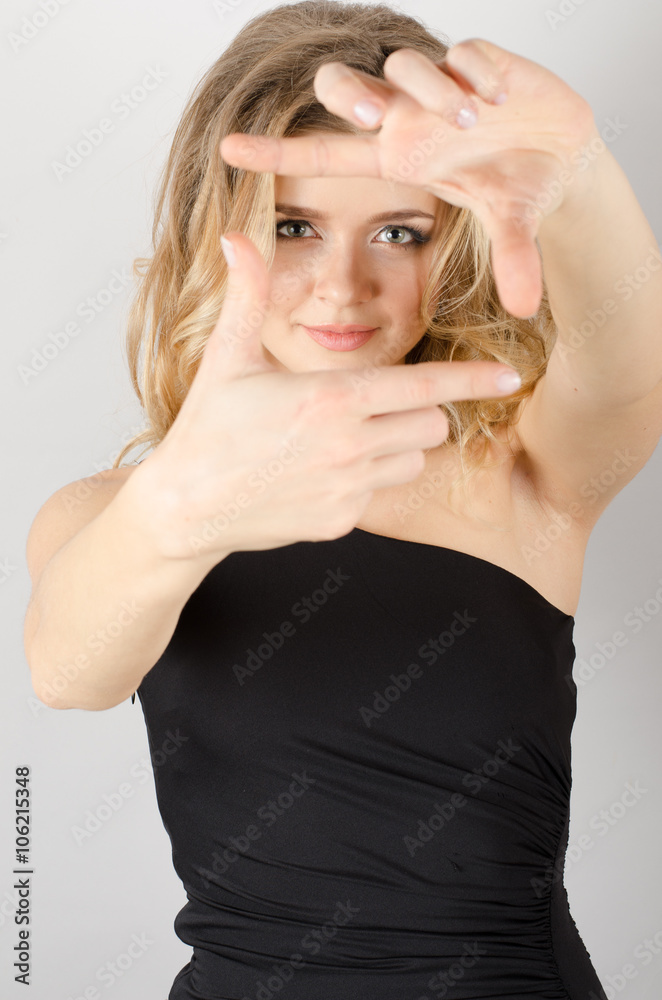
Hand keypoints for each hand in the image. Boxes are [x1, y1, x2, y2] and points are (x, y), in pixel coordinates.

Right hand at [138, 233, 522, 562]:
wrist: (186, 507)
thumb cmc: (207, 428)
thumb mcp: (228, 357)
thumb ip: (248, 296)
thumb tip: (237, 237)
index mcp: (329, 399)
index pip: (423, 387)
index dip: (472, 379)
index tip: (510, 375)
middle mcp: (348, 447)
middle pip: (432, 425)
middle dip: (422, 410)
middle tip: (381, 403)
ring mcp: (348, 488)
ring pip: (413, 460)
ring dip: (397, 444)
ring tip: (347, 436)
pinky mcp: (342, 521)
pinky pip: (381, 492)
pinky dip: (366, 478)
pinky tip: (322, 470)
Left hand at [219, 39, 598, 319]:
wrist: (564, 156)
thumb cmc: (517, 189)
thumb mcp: (509, 225)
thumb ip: (512, 258)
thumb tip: (525, 309)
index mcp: (399, 158)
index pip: (324, 154)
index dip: (277, 153)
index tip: (226, 150)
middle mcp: (410, 119)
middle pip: (346, 87)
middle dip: (351, 95)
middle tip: (376, 116)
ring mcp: (441, 88)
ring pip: (405, 65)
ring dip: (434, 89)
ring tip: (474, 117)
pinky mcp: (480, 62)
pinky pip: (465, 51)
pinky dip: (479, 70)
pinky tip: (501, 95)